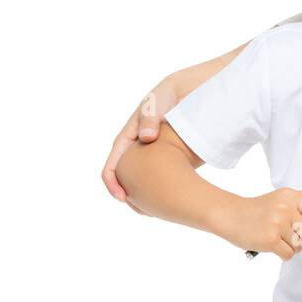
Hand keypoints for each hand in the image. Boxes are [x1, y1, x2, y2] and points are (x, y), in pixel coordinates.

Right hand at [101, 79, 180, 212]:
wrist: (189, 90)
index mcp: (127, 138)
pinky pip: (160, 174)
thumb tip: (147, 137)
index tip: (122, 197)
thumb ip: (150, 118)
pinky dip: (162, 187)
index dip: (113, 182)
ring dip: (146, 194)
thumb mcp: (157, 103)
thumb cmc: (167, 95)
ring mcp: (152, 153)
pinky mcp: (168, 154)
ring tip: (156, 210)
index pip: (113, 165)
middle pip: (127, 177)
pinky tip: (172, 197)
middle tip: (142, 211)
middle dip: (131, 194)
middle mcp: (137, 148)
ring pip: (143, 179)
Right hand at [221, 188, 301, 259]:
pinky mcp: (270, 239)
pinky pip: (289, 254)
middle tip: (293, 237)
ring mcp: (277, 223)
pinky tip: (273, 247)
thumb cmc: (256, 209)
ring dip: (293, 248)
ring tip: (280, 241)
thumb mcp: (281, 197)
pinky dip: (283, 255)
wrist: (229, 215)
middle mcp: (285, 208)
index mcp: (290, 196)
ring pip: (300, 245)